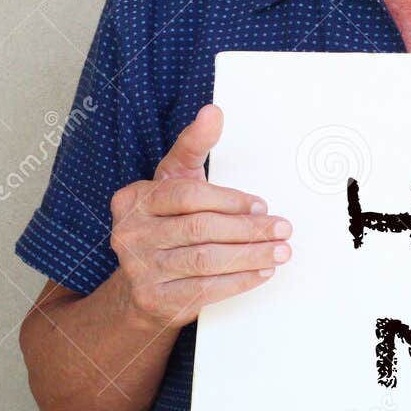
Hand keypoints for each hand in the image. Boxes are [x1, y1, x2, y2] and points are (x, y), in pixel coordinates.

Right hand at [109, 104, 290, 329]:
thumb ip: (193, 145)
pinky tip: (262, 272)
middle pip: (200, 229)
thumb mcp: (174, 181)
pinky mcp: (155, 299)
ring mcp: (139, 269)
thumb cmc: (166, 223)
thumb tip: (213, 111)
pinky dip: (239, 280)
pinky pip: (205, 289)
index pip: (186, 196)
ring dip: (250, 256)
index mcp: (133, 199)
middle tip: (281, 228)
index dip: (229, 200)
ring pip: (205, 260)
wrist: (142, 285)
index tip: (260, 205)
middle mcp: (130, 233)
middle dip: (247, 230)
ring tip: (280, 250)